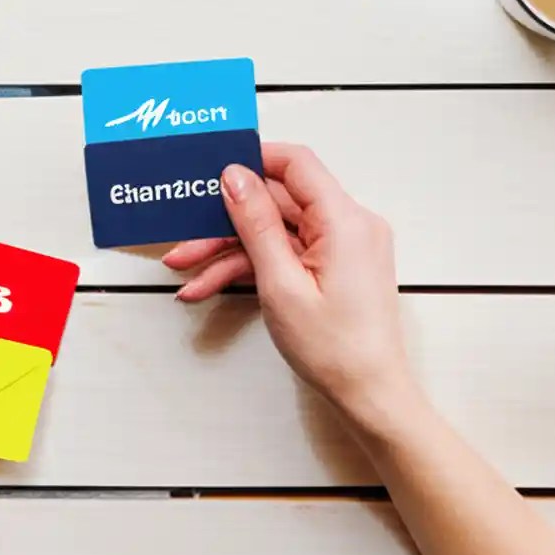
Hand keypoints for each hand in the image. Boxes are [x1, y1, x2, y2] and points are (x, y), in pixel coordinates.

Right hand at [163, 143, 415, 417]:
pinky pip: (287, 252)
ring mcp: (342, 246)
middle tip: (185, 243)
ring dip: (230, 251)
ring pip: (275, 232)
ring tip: (189, 275)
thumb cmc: (335, 348)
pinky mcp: (334, 264)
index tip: (214, 171)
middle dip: (226, 223)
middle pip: (277, 203)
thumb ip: (256, 224)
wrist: (368, 394)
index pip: (296, 164)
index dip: (253, 160)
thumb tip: (235, 177)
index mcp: (345, 221)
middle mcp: (349, 225)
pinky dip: (251, 267)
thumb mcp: (280, 283)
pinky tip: (212, 286)